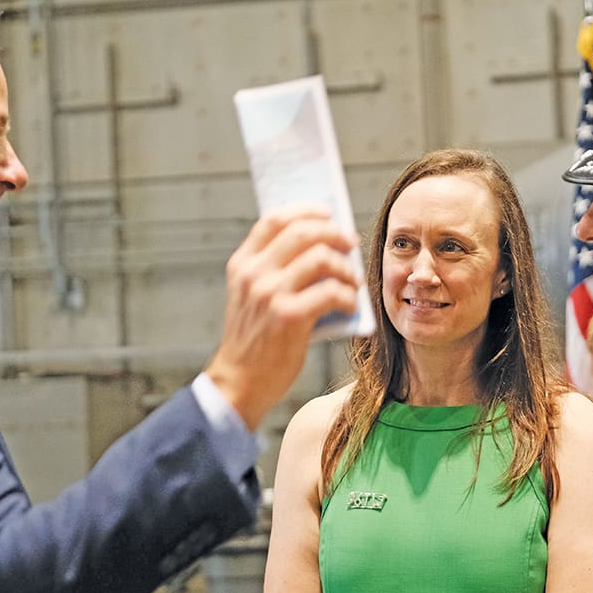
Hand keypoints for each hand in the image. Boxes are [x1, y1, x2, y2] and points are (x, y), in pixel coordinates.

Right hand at [205, 205, 359, 429]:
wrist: (239, 381)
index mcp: (242, 264)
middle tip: (351, 244)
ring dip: (345, 268)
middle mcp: (254, 274)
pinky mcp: (288, 317)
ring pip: (321, 258)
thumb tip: (320, 247)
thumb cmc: (254, 341)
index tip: (328, 213)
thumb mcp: (251, 297)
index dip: (306, 211)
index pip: (274, 219)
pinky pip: (331, 292)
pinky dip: (348, 296)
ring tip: (352, 282)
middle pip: (303, 232)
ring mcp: (270, 294)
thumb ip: (272, 271)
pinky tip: (350, 305)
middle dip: (335, 234)